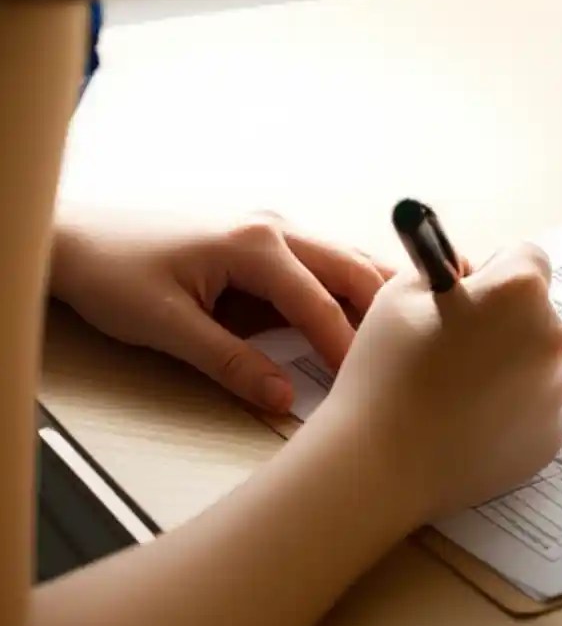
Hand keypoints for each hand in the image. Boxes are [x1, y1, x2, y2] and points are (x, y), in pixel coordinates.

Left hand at [50, 207, 393, 412]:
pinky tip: (370, 314)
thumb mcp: (167, 327)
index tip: (371, 383)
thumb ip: (230, 363)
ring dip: (378, 293)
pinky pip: (326, 263)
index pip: (319, 302)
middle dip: (389, 309)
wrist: (77, 238)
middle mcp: (274, 228)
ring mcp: (273, 230)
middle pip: (353, 269)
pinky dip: (354, 287)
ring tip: (414, 330)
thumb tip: (282, 397)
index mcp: (254, 245)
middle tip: (420, 350)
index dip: (347, 345)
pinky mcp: (267, 241)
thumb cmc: (114, 274)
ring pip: (347, 260)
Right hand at [317, 242, 561, 525]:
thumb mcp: (401, 293)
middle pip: (535, 313)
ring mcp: (556, 392)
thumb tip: (472, 277)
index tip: (466, 296)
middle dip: (502, 321)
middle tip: (452, 350)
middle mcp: (552, 337)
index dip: (493, 272)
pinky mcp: (551, 437)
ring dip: (505, 367)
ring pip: (534, 363)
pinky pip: (533, 408)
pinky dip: (508, 411)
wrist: (383, 464)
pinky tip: (465, 424)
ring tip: (452, 394)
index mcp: (521, 292)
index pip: (527, 258)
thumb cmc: (387, 370)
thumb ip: (447, 270)